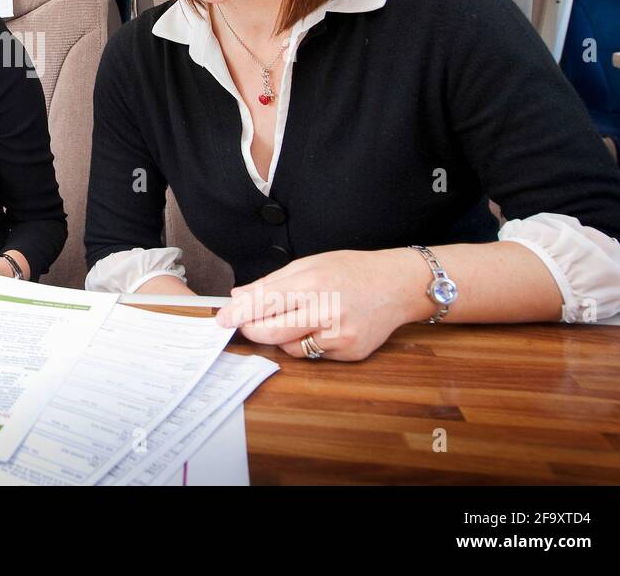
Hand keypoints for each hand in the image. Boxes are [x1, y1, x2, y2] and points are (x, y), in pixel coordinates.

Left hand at [214, 248, 424, 360]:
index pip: (263, 303)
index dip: (238, 314)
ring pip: (289, 348)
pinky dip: (307, 343)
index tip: (221, 320)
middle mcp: (325, 311)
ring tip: (295, 317)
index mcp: (312, 283)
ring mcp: (339, 335)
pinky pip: (313, 354)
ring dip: (280, 337)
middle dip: (251, 330)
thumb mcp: (310, 264)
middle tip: (245, 324)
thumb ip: (271, 282)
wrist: (398, 285)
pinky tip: (320, 326)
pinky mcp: (349, 352)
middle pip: (270, 332)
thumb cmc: (352, 270)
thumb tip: (239, 296)